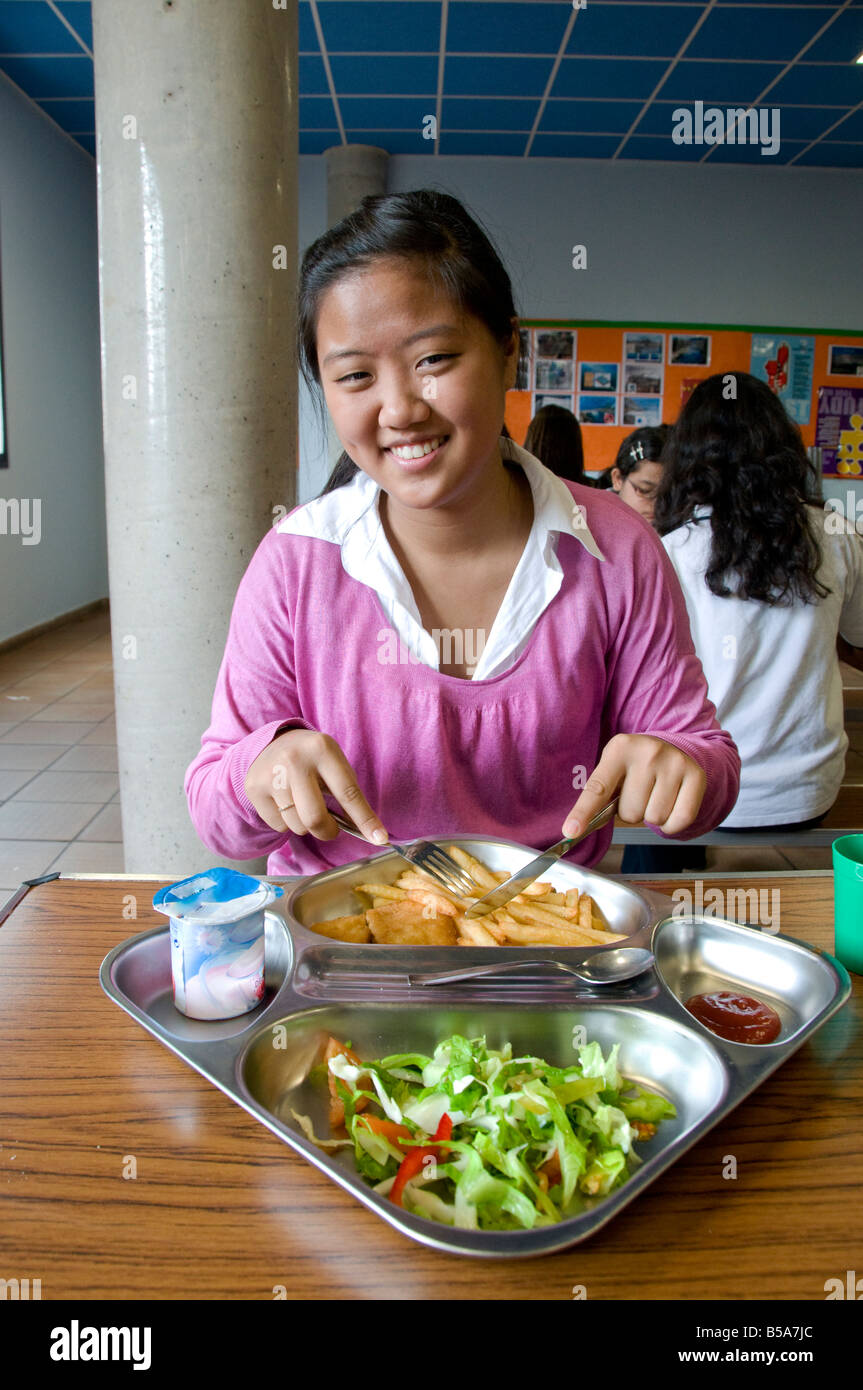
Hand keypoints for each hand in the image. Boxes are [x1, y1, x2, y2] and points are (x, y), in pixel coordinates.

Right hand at [244, 729, 388, 843]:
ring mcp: (272, 775)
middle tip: (330, 829)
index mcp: (322, 749)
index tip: (380, 838)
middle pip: (315, 818)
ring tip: (303, 805)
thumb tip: (369, 832)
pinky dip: (286, 823)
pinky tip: (285, 803)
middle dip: (328, 831)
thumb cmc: (312, 759)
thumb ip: (346, 791)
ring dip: (305, 825)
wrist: (271, 743)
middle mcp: (294, 760)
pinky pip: (278, 826)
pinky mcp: (255, 788)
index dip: (365, 819)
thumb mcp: (332, 762)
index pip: (348, 792)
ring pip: (297, 825)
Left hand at [562, 734, 705, 838]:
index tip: (570, 831)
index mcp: (619, 749)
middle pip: (629, 812)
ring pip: (654, 818)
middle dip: (631, 811)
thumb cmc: (635, 766)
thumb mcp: (613, 769)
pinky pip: (679, 820)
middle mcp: (648, 752)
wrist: (673, 747)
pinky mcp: (696, 775)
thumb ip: (597, 797)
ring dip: (652, 816)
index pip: (598, 788)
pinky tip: (670, 804)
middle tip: (639, 793)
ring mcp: (674, 762)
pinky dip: (671, 823)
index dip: (583, 812)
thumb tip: (576, 830)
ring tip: (654, 795)